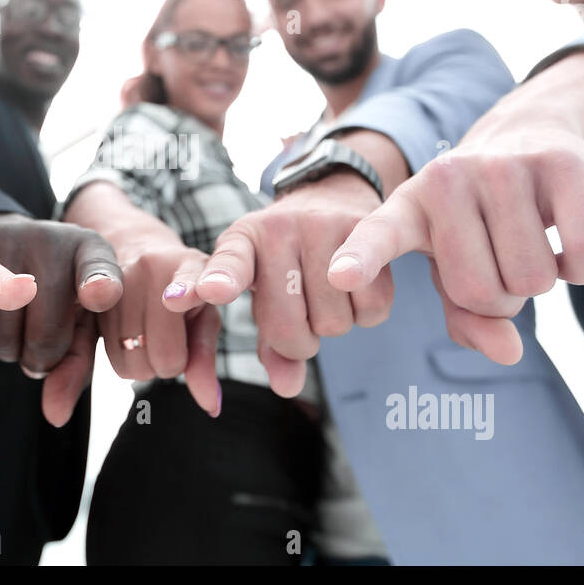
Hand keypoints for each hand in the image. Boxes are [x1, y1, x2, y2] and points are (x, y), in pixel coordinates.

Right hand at [0, 216, 122, 426]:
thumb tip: (55, 416)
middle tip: (40, 346)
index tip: (98, 296)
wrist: (14, 240)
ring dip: (7, 352)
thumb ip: (75, 366)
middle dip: (41, 358)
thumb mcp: (80, 321)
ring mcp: (1, 241)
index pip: (99, 269)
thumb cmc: (59, 291)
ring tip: (15, 331)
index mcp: (89, 251)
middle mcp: (47, 239)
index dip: (100, 285)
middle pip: (43, 335)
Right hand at [100, 240, 222, 416]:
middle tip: (169, 338)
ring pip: (132, 363)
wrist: (136, 251)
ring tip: (147, 333)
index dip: (183, 292)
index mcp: (188, 264)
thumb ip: (205, 358)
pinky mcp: (88, 300)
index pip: (187, 281)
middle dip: (170, 362)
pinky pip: (110, 358)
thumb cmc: (182, 292)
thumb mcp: (203, 316)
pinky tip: (127, 334)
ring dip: (143, 362)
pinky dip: (122, 359)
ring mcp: (115, 280)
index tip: (174, 300)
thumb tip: (210, 407)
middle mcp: (149, 266)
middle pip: (163, 354)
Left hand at [167, 172, 384, 397]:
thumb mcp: (265, 291)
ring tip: (327, 296)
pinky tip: (356, 290)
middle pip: (288, 327)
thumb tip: (287, 387)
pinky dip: (366, 315)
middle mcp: (280, 228)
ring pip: (333, 323)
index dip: (221, 280)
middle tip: (302, 320)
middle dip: (298, 342)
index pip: (230, 264)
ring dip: (333, 326)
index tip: (211, 292)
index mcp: (243, 240)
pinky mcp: (369, 230)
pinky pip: (372, 308)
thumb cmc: (287, 260)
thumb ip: (270, 344)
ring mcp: (325, 225)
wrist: (331, 197)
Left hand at [327, 116, 583, 363]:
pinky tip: (567, 240)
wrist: (533, 133)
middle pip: (481, 292)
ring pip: (532, 280)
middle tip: (503, 260)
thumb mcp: (458, 266)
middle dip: (502, 299)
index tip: (339, 276)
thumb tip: (507, 353)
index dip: (360, 257)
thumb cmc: (482, 218)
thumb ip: (468, 317)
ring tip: (531, 241)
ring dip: (542, 282)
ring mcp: (501, 167)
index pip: (378, 235)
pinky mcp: (561, 164)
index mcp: (408, 208)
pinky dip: (582, 268)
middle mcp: (446, 181)